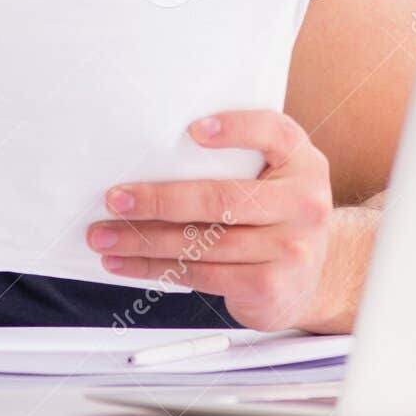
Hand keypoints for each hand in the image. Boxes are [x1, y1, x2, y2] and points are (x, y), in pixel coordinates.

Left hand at [87, 110, 335, 330]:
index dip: (235, 129)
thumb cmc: (273, 215)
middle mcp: (303, 203)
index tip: (192, 130)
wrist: (312, 281)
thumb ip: (239, 156)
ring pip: (201, 242)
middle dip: (158, 200)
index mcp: (301, 161)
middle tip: (114, 198)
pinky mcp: (268, 285)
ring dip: (142, 239)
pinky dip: (153, 268)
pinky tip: (123, 261)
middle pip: (219, 198)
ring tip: (103, 234)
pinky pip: (199, 274)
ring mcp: (290, 248)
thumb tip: (152, 150)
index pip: (272, 133)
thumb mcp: (272, 176)